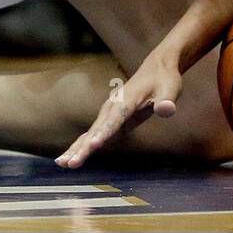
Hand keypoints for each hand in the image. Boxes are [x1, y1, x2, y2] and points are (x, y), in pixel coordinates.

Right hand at [56, 49, 183, 168]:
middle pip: (97, 129)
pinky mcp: (109, 119)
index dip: (104, 132)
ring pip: (89, 133)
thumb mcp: (171, 88)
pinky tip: (69, 158)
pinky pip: (92, 135)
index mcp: (127, 100)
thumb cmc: (165, 80)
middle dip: (83, 147)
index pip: (115, 119)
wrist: (156, 69)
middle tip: (70, 163)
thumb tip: (166, 109)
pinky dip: (81, 146)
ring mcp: (108, 112)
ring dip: (76, 148)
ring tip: (61, 164)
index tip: (93, 145)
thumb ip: (168, 100)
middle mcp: (113, 106)